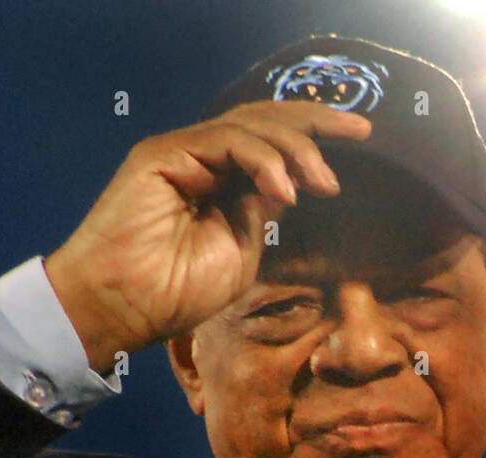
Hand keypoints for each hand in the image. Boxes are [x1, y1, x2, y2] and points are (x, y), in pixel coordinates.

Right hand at [43, 101, 371, 373]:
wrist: (124, 307)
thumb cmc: (175, 293)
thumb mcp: (241, 252)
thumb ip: (262, 213)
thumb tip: (290, 183)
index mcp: (221, 182)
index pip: (272, 144)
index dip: (314, 138)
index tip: (361, 141)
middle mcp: (203, 159)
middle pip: (266, 121)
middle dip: (317, 123)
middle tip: (361, 131)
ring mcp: (183, 152)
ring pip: (251, 126)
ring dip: (296, 149)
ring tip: (322, 184)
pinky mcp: (165, 152)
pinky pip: (228, 141)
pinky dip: (264, 161)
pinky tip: (285, 191)